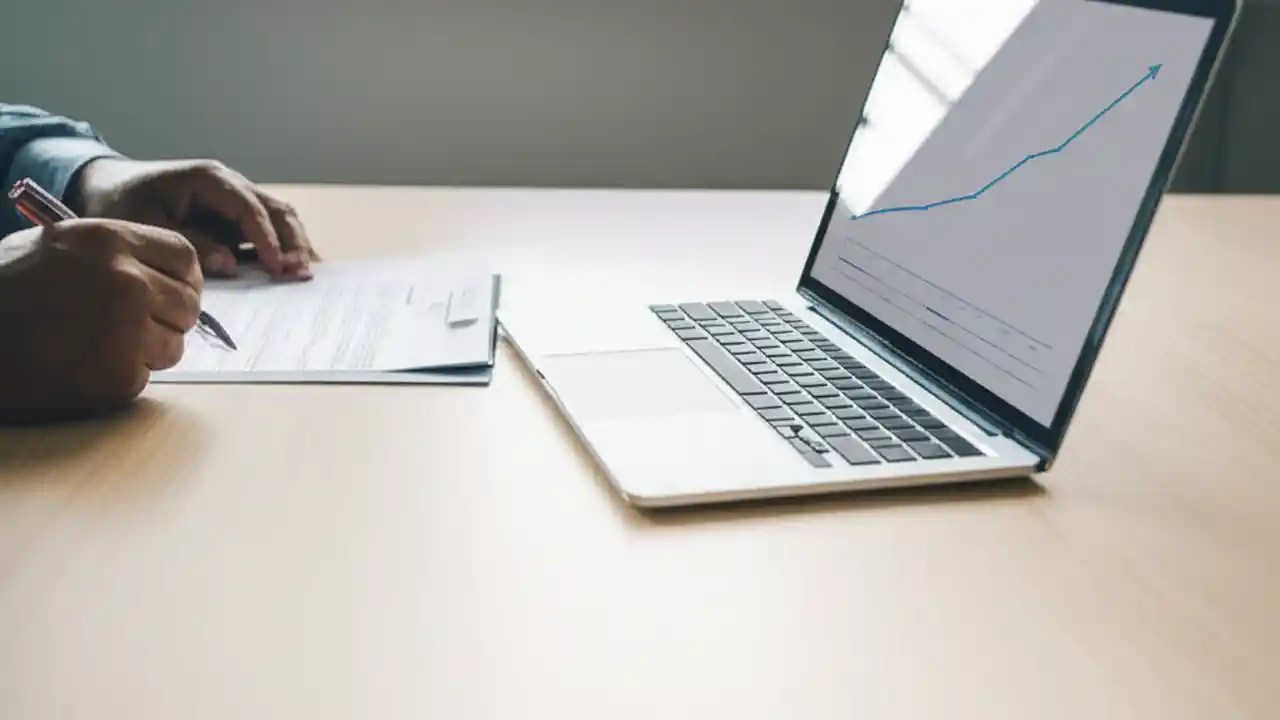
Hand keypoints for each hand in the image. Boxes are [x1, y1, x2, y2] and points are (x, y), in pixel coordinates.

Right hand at [0, 220, 201, 420]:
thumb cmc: (4, 289)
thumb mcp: (55, 246)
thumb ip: (113, 254)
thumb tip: (163, 273)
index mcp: (109, 240)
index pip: (184, 256)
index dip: (185, 277)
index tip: (177, 290)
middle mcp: (126, 281)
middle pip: (188, 303)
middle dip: (170, 317)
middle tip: (141, 326)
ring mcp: (125, 330)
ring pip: (173, 344)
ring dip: (149, 350)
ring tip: (102, 345)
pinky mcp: (117, 376)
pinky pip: (144, 376)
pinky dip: (120, 376)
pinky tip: (82, 366)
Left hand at [70, 158, 316, 280]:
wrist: (109, 187)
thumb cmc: (123, 203)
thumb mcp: (147, 224)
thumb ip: (191, 242)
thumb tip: (230, 263)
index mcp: (209, 179)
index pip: (249, 208)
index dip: (267, 238)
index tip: (277, 267)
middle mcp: (230, 184)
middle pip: (276, 210)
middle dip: (293, 242)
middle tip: (302, 274)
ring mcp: (236, 198)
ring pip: (279, 217)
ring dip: (295, 245)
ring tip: (305, 274)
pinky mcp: (235, 215)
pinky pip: (267, 227)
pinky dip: (283, 247)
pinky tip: (294, 269)